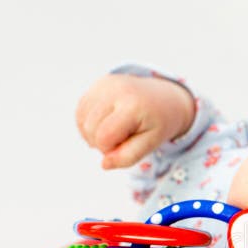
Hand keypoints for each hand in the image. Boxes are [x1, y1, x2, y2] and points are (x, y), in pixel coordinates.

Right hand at [75, 73, 195, 169]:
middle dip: (101, 142)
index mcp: (132, 106)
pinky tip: (104, 124)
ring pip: (82, 119)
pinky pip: (82, 109)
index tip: (124, 147)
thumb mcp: (151, 143)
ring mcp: (106, 84)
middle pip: (90, 128)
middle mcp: (116, 90)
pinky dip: (88, 122)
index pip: (104, 137)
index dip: (109, 149)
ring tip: (113, 133)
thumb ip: (129, 157)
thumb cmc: (158, 123)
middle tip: (121, 140)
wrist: (166, 98)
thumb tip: (104, 165)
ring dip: (92, 133)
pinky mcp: (100, 83)